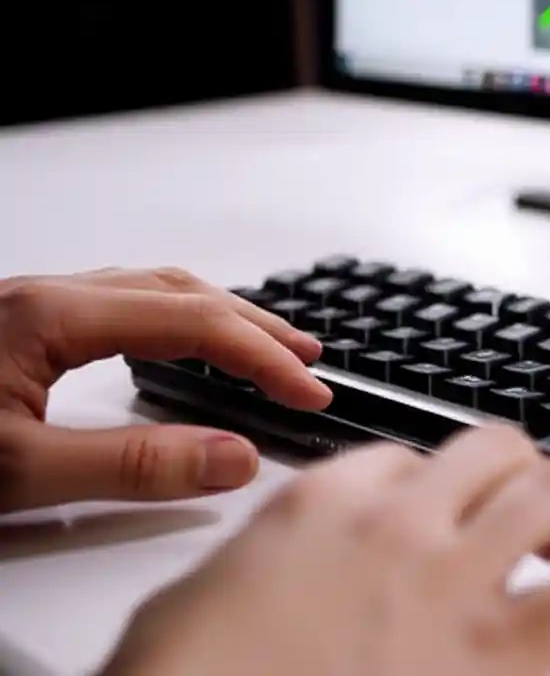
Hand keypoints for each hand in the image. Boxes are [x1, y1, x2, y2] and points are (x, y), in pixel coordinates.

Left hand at [0, 267, 331, 512]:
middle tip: (307, 363)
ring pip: (152, 293)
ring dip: (220, 317)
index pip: (192, 322)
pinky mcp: (22, 328)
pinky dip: (179, 321)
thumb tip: (232, 458)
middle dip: (255, 327)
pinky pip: (123, 305)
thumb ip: (129, 466)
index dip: (262, 357)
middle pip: (181, 293)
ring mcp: (32, 307)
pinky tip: (186, 343)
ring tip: (266, 347)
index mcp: (50, 314)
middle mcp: (46, 297)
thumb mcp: (19, 470)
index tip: (307, 392)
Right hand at [100, 427, 549, 675]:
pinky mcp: (498, 652)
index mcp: (320, 503)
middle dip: (513, 474)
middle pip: (492, 448)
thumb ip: (263, 562)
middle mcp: (396, 523)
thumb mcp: (199, 598)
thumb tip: (283, 571)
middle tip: (517, 517)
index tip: (430, 517)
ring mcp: (452, 580)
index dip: (426, 488)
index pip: (403, 458)